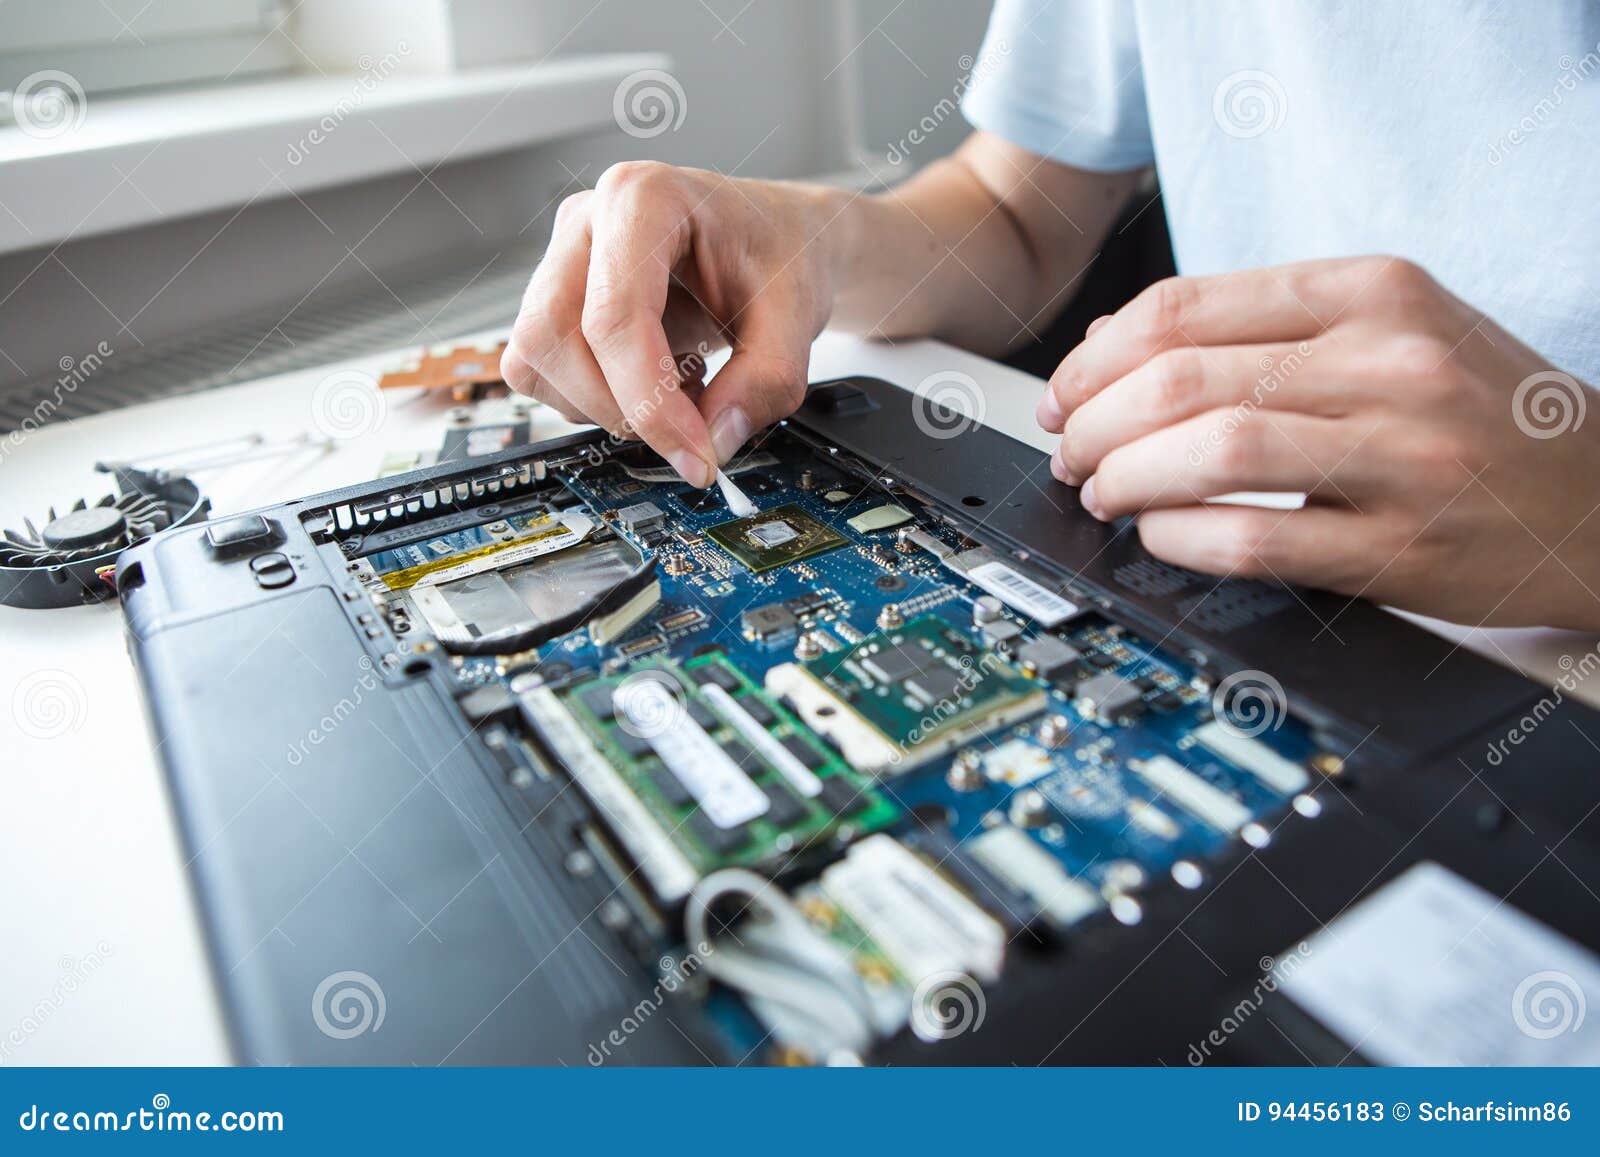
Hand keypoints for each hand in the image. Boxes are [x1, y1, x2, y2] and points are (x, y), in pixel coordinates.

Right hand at [500, 161, 835, 486]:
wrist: (775, 239)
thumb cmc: (780, 253)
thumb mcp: (797, 315)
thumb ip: (766, 380)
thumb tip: (714, 440)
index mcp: (646, 198)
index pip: (615, 315)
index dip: (649, 402)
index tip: (696, 454)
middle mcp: (588, 220)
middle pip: (554, 336)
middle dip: (619, 405)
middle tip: (690, 430)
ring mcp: (562, 256)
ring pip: (537, 357)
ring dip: (605, 404)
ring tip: (682, 387)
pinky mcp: (554, 296)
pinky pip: (539, 368)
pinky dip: (591, 398)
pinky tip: (652, 381)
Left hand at [1036, 256, 1599, 628]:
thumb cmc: (1481, 410)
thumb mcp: (1392, 328)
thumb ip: (1262, 326)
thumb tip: (1114, 345)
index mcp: (1373, 291)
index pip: (1187, 306)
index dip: (1096, 355)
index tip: (1065, 391)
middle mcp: (1390, 361)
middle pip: (1182, 378)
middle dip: (1094, 422)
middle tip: (1071, 452)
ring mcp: (1401, 456)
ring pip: (1212, 451)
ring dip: (1126, 478)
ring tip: (1103, 494)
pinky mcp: (1400, 548)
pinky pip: (1256, 539)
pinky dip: (1181, 538)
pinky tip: (1159, 536)